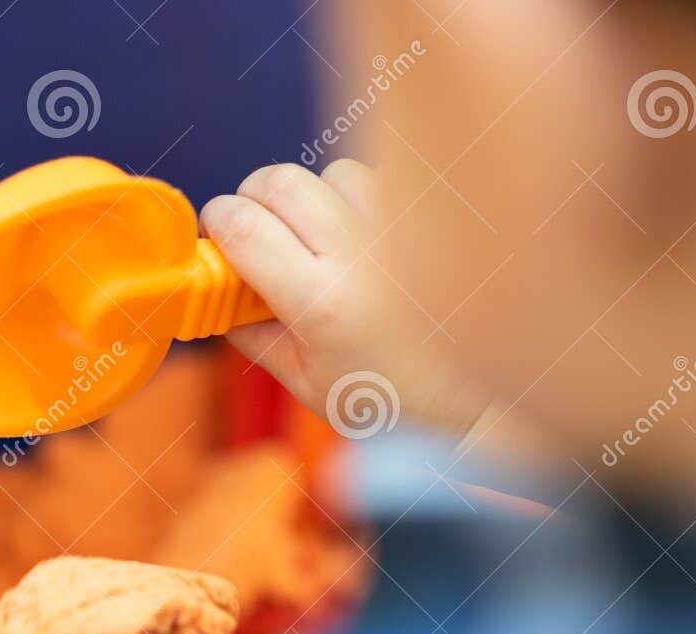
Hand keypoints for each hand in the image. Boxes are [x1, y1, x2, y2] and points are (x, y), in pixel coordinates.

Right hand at [201, 160, 487, 436]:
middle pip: (278, 182)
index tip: (216, 235)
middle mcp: (361, 255)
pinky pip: (376, 180)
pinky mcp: (432, 216)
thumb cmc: (390, 399)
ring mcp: (400, 229)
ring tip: (319, 239)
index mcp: (322, 303)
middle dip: (252, 198)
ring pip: (327, 173)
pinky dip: (355, 200)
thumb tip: (221, 295)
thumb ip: (255, 335)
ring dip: (311, 197)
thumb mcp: (308, 384)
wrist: (478, 397)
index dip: (216, 222)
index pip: (242, 226)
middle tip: (255, 230)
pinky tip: (363, 238)